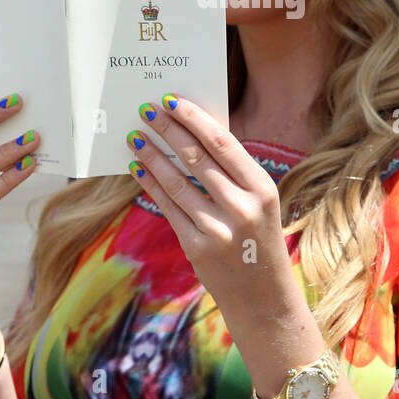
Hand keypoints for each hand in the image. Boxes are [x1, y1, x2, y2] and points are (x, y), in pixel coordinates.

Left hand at [125, 92, 292, 303]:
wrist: (263, 297)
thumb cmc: (257, 239)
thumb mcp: (259, 203)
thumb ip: (234, 173)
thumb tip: (193, 133)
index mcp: (261, 188)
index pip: (223, 144)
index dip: (195, 119)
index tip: (173, 100)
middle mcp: (241, 207)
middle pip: (196, 158)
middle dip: (168, 130)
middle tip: (147, 109)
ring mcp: (218, 229)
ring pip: (176, 182)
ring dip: (152, 155)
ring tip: (135, 136)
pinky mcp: (197, 248)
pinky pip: (168, 207)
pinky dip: (151, 184)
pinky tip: (138, 168)